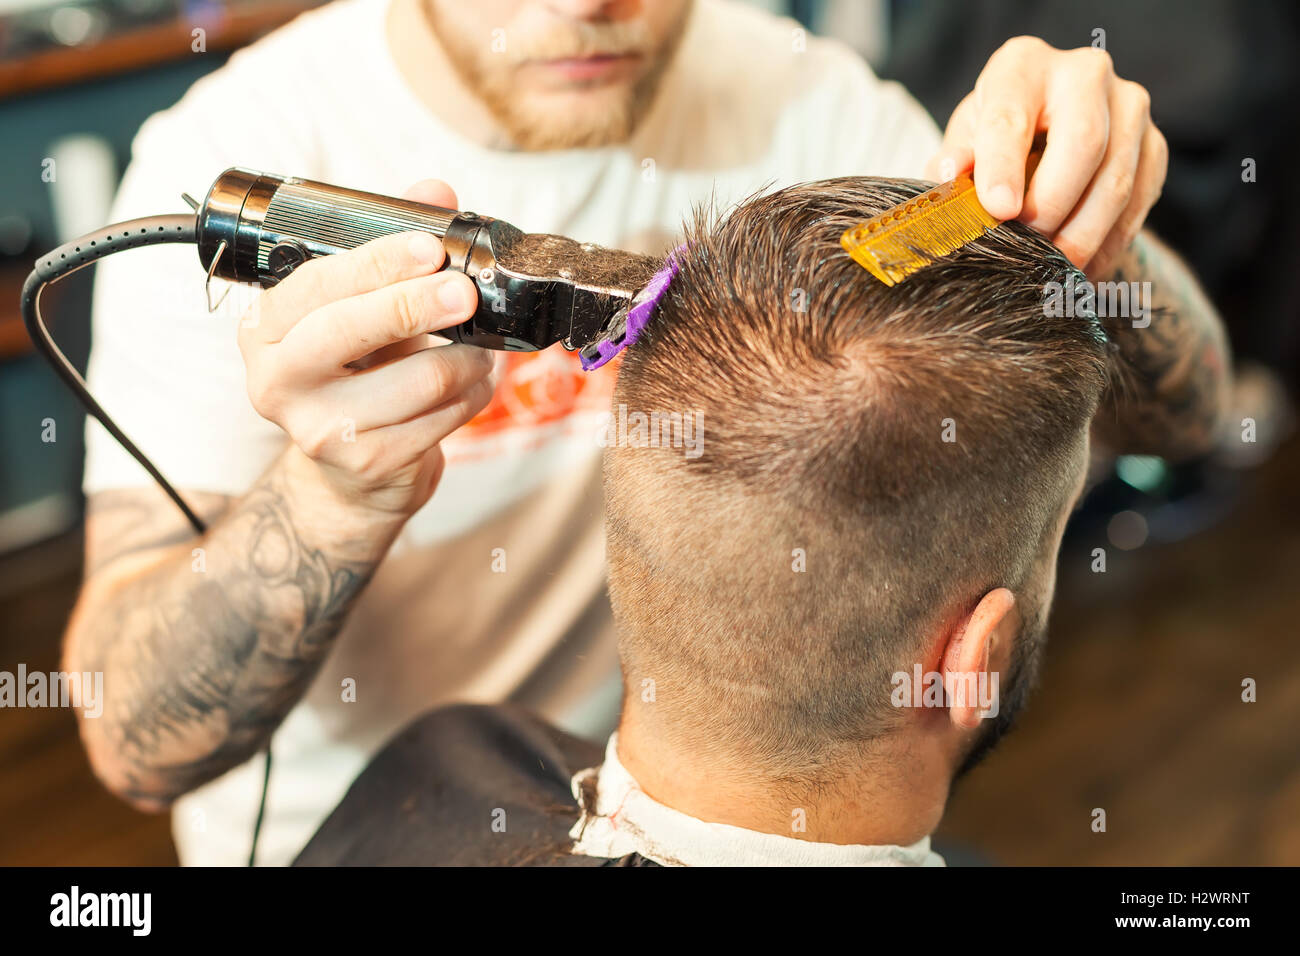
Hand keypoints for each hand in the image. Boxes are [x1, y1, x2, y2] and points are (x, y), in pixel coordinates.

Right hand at [237, 180, 496, 519]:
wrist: (355, 468)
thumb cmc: (358, 372)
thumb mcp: (364, 308)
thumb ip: (394, 249)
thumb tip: (434, 193)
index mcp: (266, 327)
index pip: (317, 285)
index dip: (377, 262)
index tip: (430, 248)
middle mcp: (277, 378)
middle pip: (349, 330)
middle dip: (416, 304)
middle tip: (464, 291)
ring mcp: (318, 428)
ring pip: (414, 380)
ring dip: (465, 358)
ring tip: (480, 347)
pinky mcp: (366, 464)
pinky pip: (440, 419)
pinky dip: (471, 396)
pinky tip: (474, 384)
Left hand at [925, 37, 1168, 279]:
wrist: (1046, 126)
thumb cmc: (997, 134)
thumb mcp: (966, 139)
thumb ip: (956, 157)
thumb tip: (948, 174)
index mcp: (1023, 67)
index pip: (1011, 117)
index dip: (1003, 167)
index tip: (998, 210)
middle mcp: (1085, 75)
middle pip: (1084, 144)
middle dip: (1052, 205)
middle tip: (1027, 248)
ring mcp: (1129, 107)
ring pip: (1117, 181)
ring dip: (1082, 235)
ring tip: (1050, 269)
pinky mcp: (1154, 144)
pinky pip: (1138, 203)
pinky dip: (1107, 244)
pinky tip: (1079, 268)